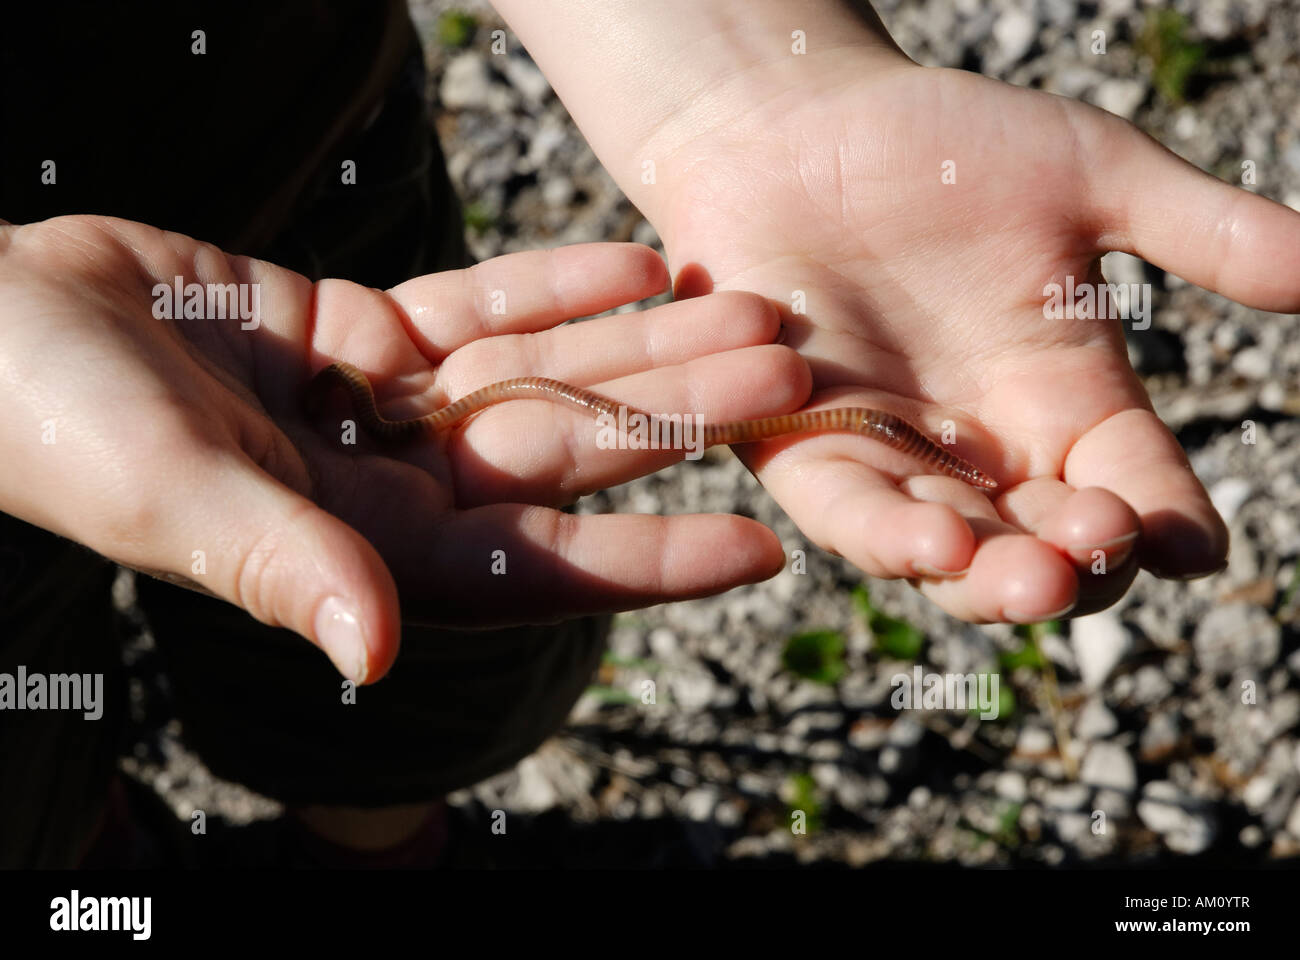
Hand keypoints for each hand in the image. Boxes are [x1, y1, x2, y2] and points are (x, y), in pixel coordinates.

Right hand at [0, 216, 800, 680]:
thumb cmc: (53, 422)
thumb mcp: (167, 492)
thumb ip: (278, 565)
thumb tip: (372, 650)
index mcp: (366, 554)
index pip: (533, 565)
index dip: (646, 557)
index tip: (760, 541)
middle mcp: (394, 489)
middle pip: (564, 453)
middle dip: (674, 414)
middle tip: (791, 380)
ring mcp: (387, 408)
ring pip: (541, 372)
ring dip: (643, 342)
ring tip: (749, 311)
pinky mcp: (367, 332)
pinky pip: (481, 306)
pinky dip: (555, 284)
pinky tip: (641, 263)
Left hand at [499, 1, 1299, 619]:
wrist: (800, 120)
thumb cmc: (942, 144)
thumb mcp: (1090, 177)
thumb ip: (1199, 231)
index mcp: (1061, 396)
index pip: (1129, 478)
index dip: (1163, 519)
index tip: (1189, 548)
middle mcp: (981, 445)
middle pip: (1040, 540)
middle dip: (1072, 562)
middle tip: (1097, 556)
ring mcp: (892, 452)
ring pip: (948, 547)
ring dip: (988, 573)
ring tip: (1030, 580)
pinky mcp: (800, 444)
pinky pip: (846, 508)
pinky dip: (888, 533)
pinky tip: (933, 543)